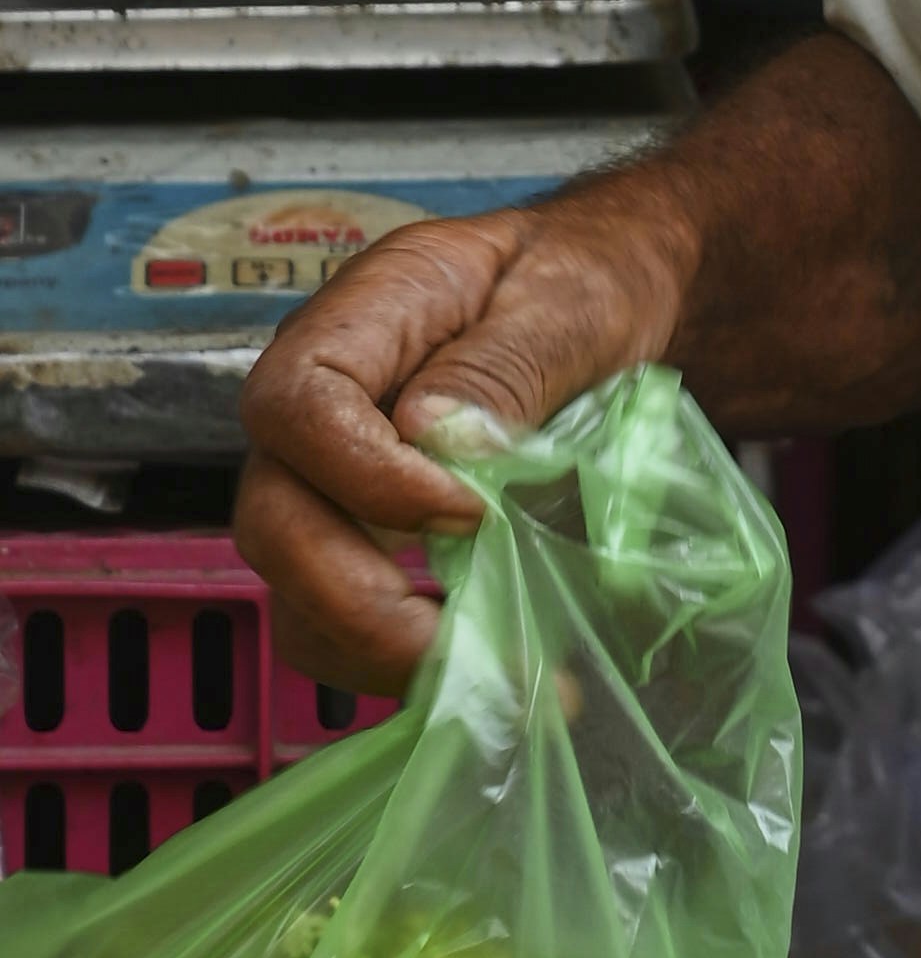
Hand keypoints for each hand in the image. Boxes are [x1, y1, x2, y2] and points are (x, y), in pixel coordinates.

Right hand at [234, 168, 700, 694]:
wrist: (610, 293)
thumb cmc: (587, 279)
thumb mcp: (571, 300)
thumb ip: (506, 363)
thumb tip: (435, 439)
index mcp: (366, 316)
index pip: (297, 403)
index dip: (365, 478)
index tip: (467, 516)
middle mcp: (324, 402)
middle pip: (272, 516)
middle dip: (357, 602)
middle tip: (468, 647)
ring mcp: (334, 472)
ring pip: (292, 587)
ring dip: (375, 650)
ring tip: (493, 677)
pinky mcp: (366, 530)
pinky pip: (339, 614)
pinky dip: (396, 660)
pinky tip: (486, 667)